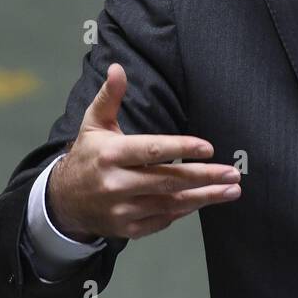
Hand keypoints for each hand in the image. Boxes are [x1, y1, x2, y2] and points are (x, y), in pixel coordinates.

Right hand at [47, 63, 241, 239]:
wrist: (63, 201)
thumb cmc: (88, 156)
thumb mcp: (94, 124)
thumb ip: (109, 97)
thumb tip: (118, 68)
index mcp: (110, 154)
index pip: (152, 150)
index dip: (183, 148)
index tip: (209, 148)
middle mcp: (115, 184)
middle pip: (168, 180)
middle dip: (205, 177)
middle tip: (233, 174)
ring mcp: (122, 209)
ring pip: (171, 203)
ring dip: (204, 197)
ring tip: (231, 190)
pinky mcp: (128, 229)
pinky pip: (164, 219)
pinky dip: (186, 210)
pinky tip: (204, 201)